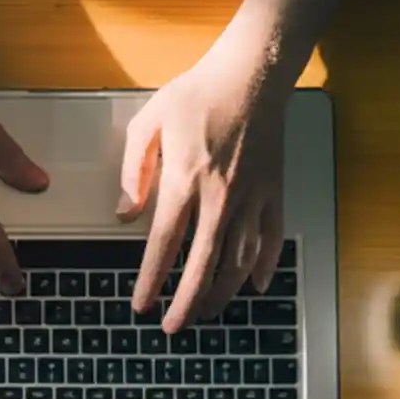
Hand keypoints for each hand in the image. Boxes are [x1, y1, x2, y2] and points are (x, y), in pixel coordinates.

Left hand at [118, 41, 288, 333]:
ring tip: (205, 312)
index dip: (152, 280)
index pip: (163, 244)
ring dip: (222, 292)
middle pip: (203, 264)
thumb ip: (133, 171)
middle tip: (173, 327)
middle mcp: (220, 195)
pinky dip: (264, 266)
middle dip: (187, 302)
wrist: (253, 72)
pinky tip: (254, 286)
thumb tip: (125, 213)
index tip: (142, 304)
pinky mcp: (274, 191)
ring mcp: (252, 196)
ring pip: (239, 260)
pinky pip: (272, 238)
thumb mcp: (148, 122)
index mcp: (184, 179)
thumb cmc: (199, 92)